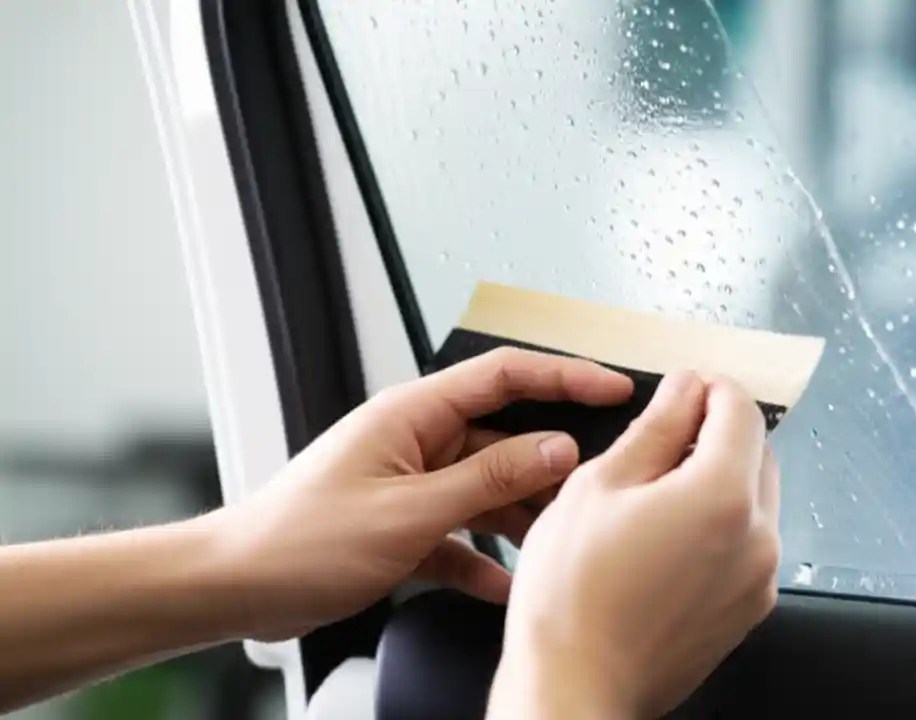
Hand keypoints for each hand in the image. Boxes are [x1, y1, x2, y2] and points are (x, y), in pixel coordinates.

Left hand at [204, 348, 632, 640]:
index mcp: (413, 414)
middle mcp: (417, 440)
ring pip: (490, 487)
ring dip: (521, 514)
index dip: (565, 376)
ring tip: (557, 539)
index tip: (614, 388)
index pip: (504, 375)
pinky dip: (485, 558)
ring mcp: (413, 483)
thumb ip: (489, 480)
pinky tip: (506, 585)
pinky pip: (463, 533)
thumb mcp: (408, 512)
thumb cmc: (297, 540)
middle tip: (595, 483)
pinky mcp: (406, 525)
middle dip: (552, 460)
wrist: (237, 588)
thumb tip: (555, 448)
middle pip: (506, 435)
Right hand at [490, 372, 780, 719]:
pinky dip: (721, 524)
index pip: (741, 410)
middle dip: (718, 431)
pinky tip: (667, 536)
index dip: (709, 388)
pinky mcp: (748, 610)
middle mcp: (758, 536)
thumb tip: (684, 389)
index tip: (682, 389)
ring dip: (721, 477)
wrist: (575, 687)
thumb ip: (655, 428)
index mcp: (723, 495)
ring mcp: (759, 579)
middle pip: (758, 453)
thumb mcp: (599, 486)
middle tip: (664, 434)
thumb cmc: (573, 594)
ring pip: (756, 499)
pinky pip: (748, 544)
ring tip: (657, 491)